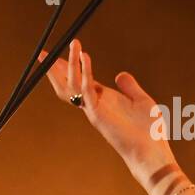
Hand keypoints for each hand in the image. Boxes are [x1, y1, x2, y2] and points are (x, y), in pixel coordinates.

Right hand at [36, 39, 175, 185]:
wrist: (151, 151)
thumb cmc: (148, 130)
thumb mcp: (141, 100)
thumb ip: (129, 87)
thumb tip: (120, 74)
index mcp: (103, 101)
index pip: (80, 81)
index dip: (71, 66)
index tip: (65, 51)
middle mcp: (94, 105)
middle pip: (68, 84)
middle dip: (55, 69)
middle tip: (44, 53)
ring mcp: (93, 110)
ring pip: (73, 84)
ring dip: (70, 64)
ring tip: (73, 43)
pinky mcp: (97, 114)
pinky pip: (87, 88)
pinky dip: (85, 71)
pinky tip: (85, 56)